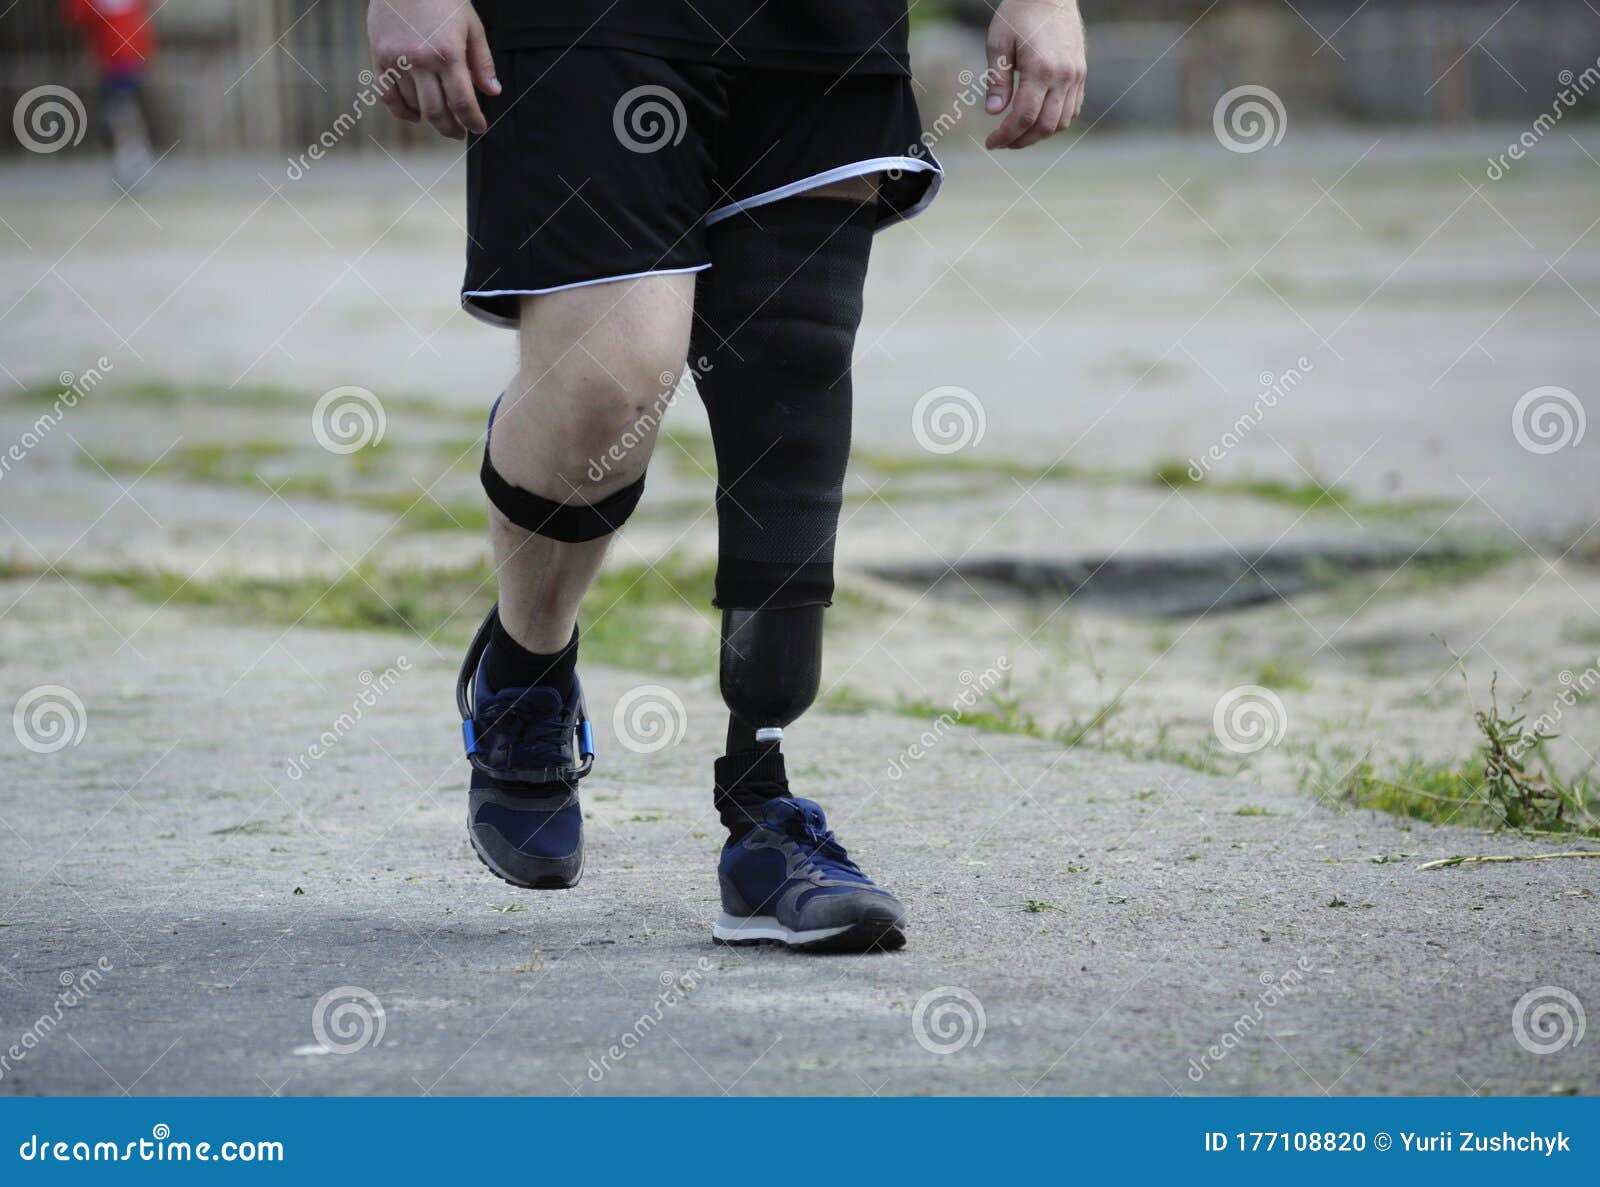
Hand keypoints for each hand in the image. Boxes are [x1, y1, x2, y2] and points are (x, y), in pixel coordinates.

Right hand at [368, 0, 499, 138]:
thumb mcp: (471, 26)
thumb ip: (482, 62)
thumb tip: (492, 92)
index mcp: (448, 54)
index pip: (462, 102)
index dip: (472, 121)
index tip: (478, 128)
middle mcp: (420, 61)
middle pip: (437, 112)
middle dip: (451, 128)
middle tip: (459, 133)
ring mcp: (397, 60)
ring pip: (413, 106)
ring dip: (429, 119)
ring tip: (440, 120)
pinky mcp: (379, 56)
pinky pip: (388, 95)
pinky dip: (401, 111)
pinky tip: (414, 116)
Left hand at [983, 0, 1085, 149]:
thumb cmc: (1020, 13)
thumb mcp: (999, 42)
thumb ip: (997, 80)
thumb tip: (994, 112)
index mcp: (1041, 69)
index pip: (1024, 117)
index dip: (1006, 135)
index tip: (991, 142)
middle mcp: (1064, 76)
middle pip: (1045, 126)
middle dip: (1021, 140)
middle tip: (1002, 143)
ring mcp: (1076, 76)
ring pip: (1062, 122)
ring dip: (1039, 134)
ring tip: (1018, 134)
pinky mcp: (1081, 73)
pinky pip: (1072, 109)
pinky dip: (1056, 121)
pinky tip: (1038, 120)